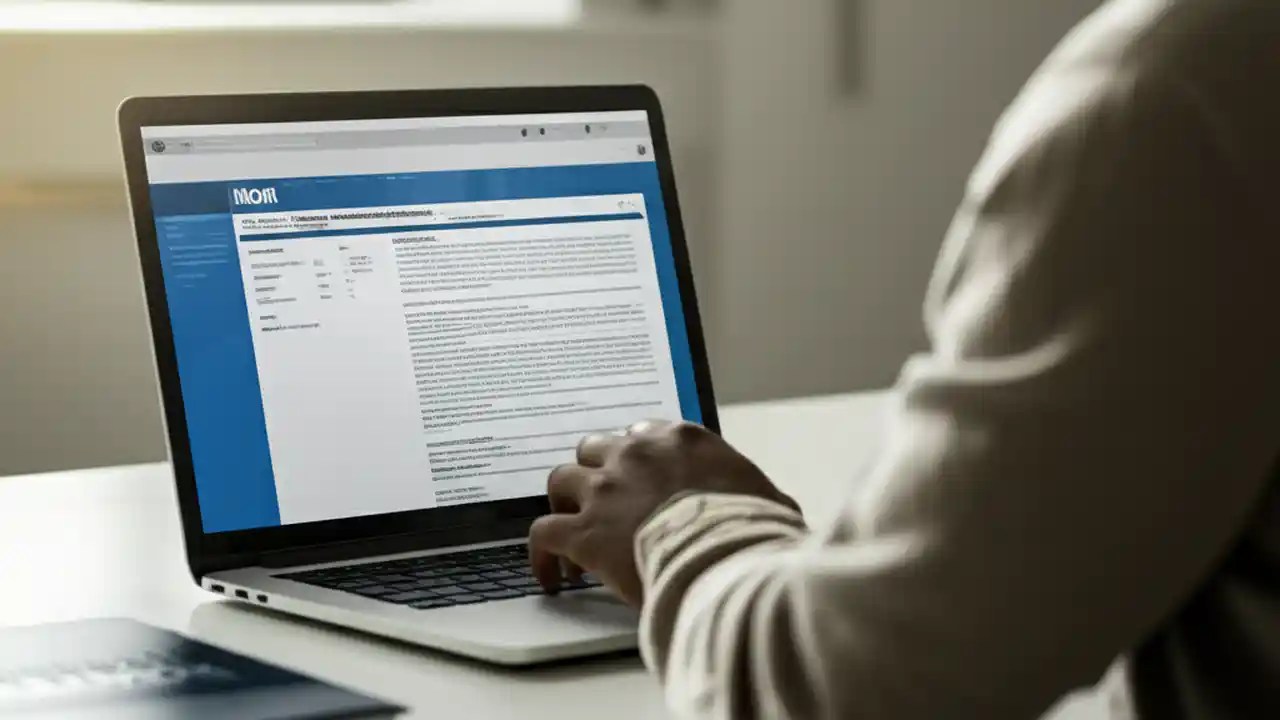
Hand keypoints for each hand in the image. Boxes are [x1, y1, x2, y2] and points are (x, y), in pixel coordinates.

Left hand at [527, 419, 798, 606]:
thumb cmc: (752, 530)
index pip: (643, 434)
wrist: (725, 556)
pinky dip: (542, 553)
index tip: (636, 478)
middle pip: (595, 448)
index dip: (635, 459)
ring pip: (561, 480)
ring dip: (565, 504)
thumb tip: (772, 510)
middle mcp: (635, 453)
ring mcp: (605, 490)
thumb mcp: (765, 498)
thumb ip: (753, 493)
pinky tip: (551, 574)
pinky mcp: (583, 530)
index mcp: (680, 439)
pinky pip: (543, 534)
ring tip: (570, 531)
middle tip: (600, 502)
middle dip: (594, 473)